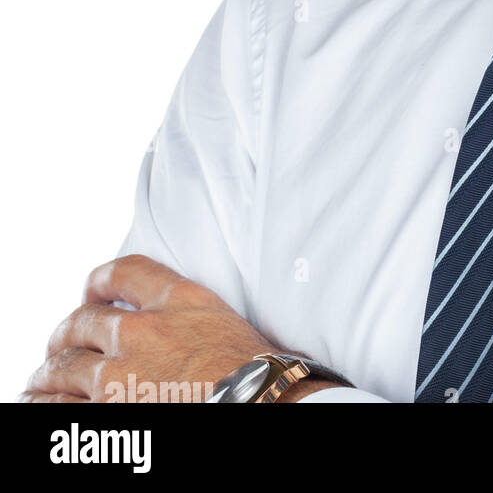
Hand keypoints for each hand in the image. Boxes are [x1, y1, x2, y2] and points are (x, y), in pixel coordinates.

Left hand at [19, 253, 280, 402]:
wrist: (259, 402)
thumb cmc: (254, 372)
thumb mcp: (224, 322)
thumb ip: (190, 314)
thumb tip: (173, 324)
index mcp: (177, 300)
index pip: (124, 272)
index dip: (100, 280)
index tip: (92, 291)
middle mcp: (142, 330)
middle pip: (84, 320)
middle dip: (67, 331)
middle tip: (62, 341)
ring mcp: (120, 374)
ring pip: (65, 365)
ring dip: (50, 371)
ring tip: (44, 378)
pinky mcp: (107, 412)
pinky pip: (59, 406)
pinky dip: (46, 403)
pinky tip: (42, 402)